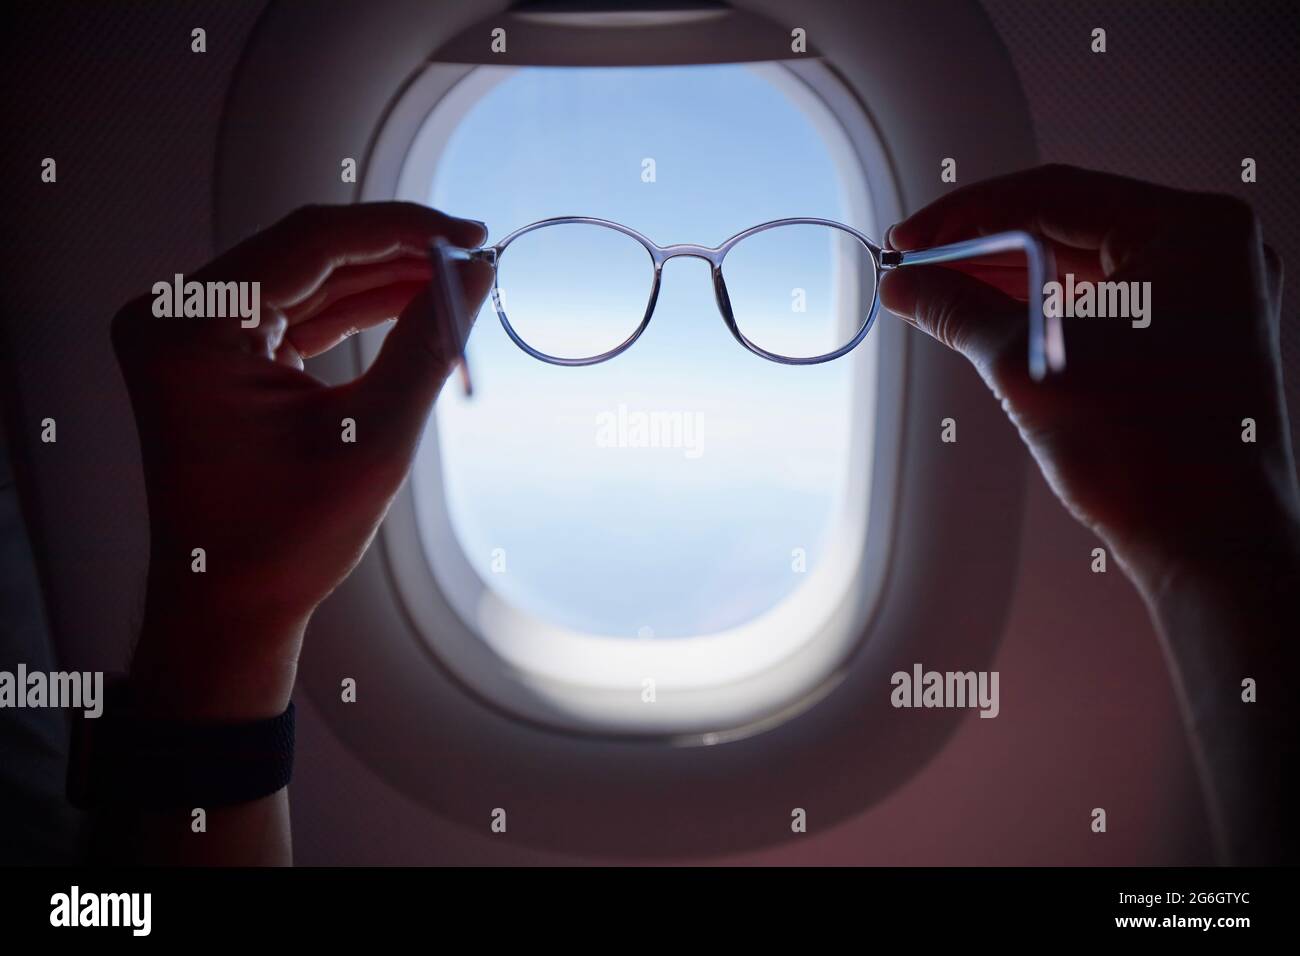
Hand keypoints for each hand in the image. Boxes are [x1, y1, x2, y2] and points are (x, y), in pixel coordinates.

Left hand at [112, 203, 491, 719]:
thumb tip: (476, 276)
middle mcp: (174, 317)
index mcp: (192, 328)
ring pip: (302, 278)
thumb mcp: (374, 435)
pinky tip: (408, 303)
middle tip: (471, 256)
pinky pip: (289, 312)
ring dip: (378, 279)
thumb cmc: (286, 538)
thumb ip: (427, 342)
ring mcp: (186, 335)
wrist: (226, 607)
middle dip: (395, 252)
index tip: (470, 236)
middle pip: (305, 251)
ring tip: (452, 280)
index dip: (402, 230)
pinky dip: (349, 310)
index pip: (313, 241)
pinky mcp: (208, 356)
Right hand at [880, 164, 1299, 597]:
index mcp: (1195, 231)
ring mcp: (1210, 295)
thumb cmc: (1152, 456)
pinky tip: (992, 320)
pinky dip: (1048, 309)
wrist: (1212, 550)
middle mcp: (1213, 251)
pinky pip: (1107, 302)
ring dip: (1009, 280)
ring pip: (1084, 265)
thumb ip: (958, 311)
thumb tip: (906, 286)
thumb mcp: (1029, 366)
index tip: (908, 241)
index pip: (1051, 194)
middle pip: (1069, 225)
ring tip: (940, 297)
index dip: (965, 216)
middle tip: (916, 269)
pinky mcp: (1196, 337)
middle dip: (983, 249)